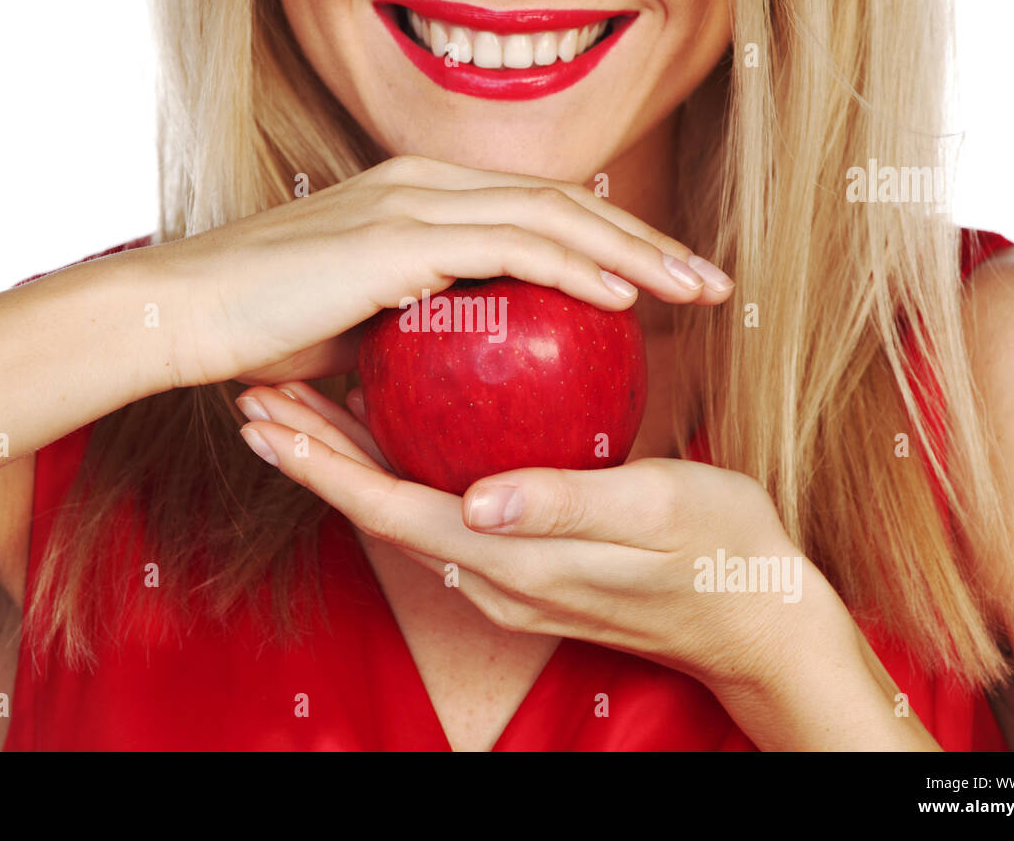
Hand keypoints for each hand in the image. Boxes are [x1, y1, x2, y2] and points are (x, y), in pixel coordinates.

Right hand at [143, 155, 732, 386]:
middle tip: (711, 280)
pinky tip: (627, 296)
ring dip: (635, 250)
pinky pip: (514, 247)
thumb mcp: (358, 326)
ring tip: (696, 288)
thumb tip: (462, 376)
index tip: (664, 282)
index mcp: (420, 195)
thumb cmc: (262, 328)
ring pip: (556, 213)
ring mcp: (416, 202)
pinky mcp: (402, 234)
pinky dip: (579, 268)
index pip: (539, 210)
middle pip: (565, 200)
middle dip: (648, 238)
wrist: (184, 312)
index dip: (610, 241)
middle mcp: (426, 182)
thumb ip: (418, 331)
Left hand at [232, 379, 844, 698]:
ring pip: (400, 510)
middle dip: (310, 459)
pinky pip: (438, 511)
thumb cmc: (721, 550)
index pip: (389, 510)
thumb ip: (566, 506)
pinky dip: (397, 468)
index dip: (321, 467)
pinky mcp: (523, 563)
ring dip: (344, 462)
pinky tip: (392, 427)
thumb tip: (478, 502)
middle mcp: (491, 576)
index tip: (265, 420)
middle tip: (257, 397)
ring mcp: (504, 575)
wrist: (756, 616)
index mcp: (511, 561)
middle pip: (376, 510)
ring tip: (299, 405)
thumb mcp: (658, 511)